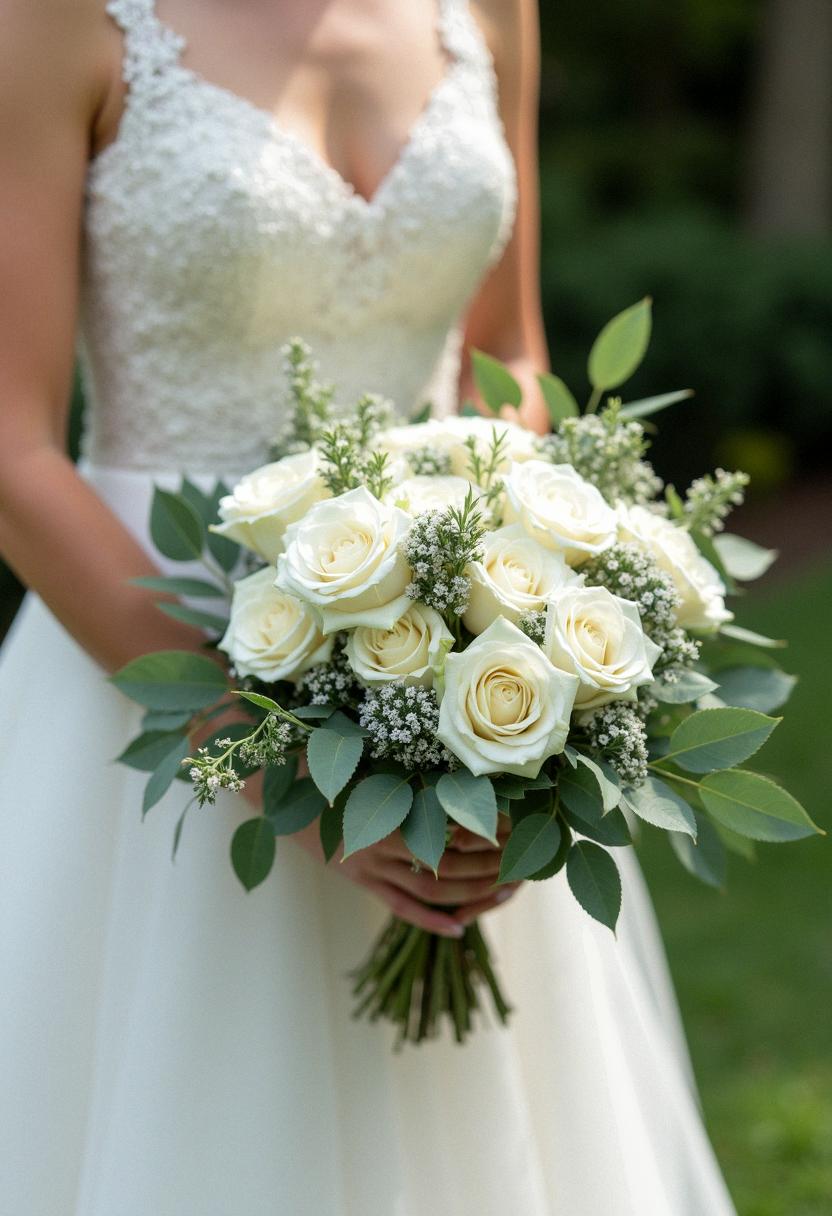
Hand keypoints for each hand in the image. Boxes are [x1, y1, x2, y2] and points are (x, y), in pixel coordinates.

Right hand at [202, 712, 522, 936]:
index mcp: (383, 807)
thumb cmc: (317, 750)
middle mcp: (377, 844)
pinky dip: (431, 920)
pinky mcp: (358, 878)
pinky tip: (461, 928)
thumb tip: (458, 742)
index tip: (522, 819)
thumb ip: (406, 750)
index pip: (450, 827)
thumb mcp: (362, 745)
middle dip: (492, 863)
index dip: (490, 828)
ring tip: (510, 891)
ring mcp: (365, 867)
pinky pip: (399, 906)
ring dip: (473, 893)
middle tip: (527, 857)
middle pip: (448, 864)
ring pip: (431, 890)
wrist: (267, 782)